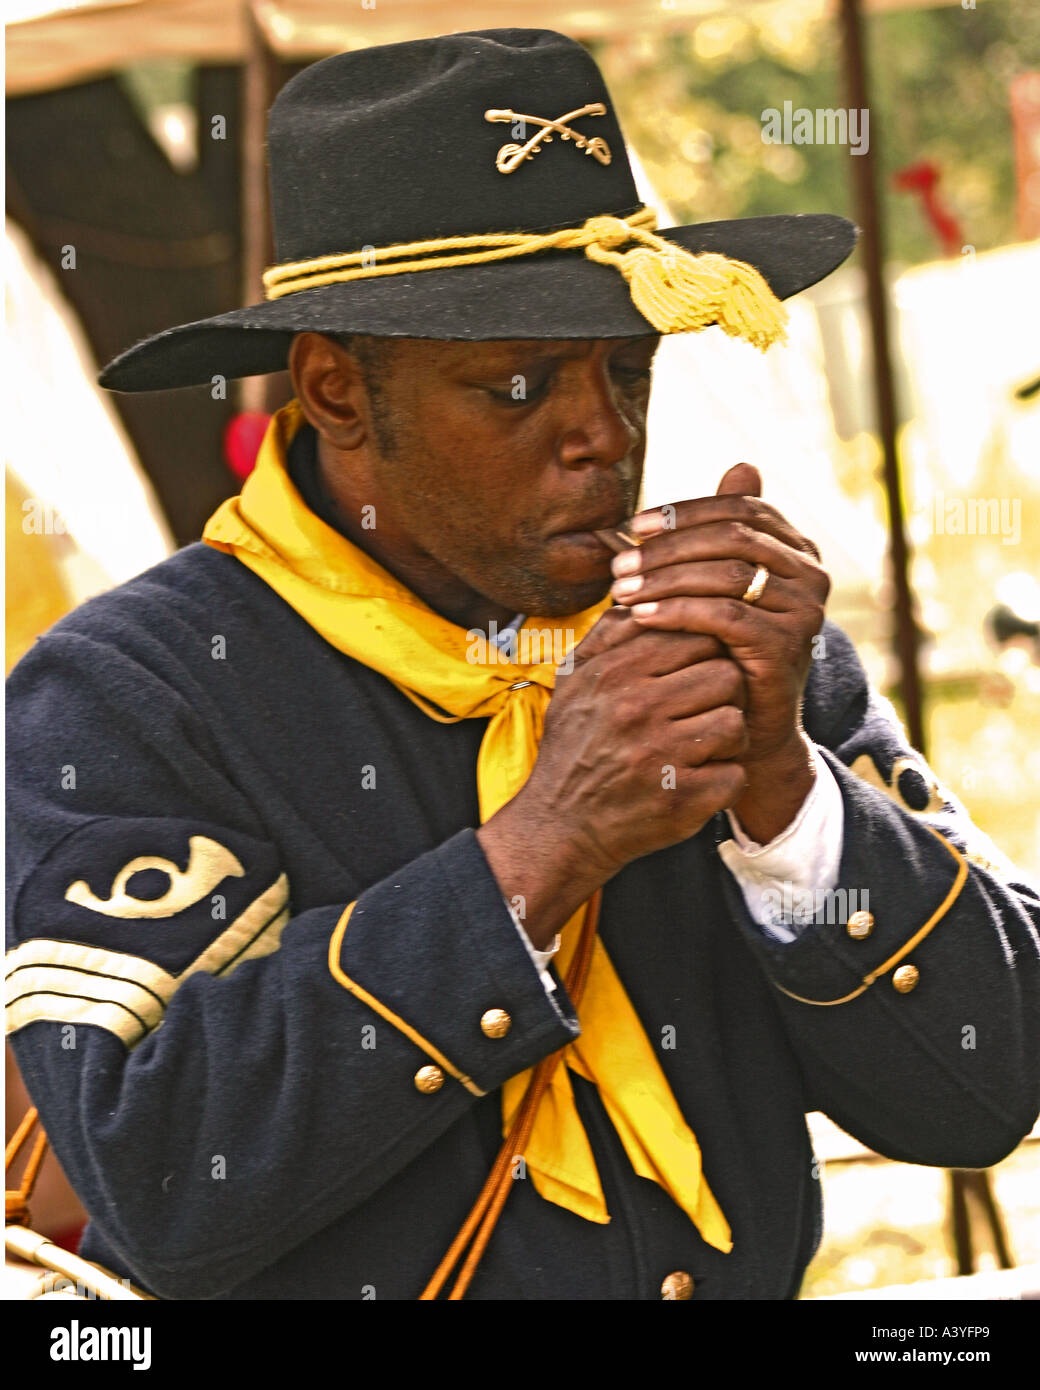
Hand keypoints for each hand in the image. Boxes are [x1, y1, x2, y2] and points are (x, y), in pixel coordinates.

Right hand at [478, 609, 749, 945]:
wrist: (559, 826)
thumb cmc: (574, 746)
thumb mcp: (574, 682)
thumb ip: (608, 634)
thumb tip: (642, 587)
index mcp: (614, 673)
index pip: (693, 633)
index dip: (705, 648)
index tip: (696, 669)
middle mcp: (637, 710)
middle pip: (725, 673)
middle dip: (722, 690)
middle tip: (704, 708)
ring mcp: (662, 756)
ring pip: (736, 721)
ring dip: (728, 734)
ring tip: (702, 743)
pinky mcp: (683, 800)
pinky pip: (735, 773)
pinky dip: (724, 778)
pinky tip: (698, 779)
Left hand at [609, 463, 829, 769]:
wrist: (750, 722)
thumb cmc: (726, 647)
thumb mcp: (722, 585)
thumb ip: (726, 531)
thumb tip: (745, 461)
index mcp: (798, 549)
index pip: (741, 509)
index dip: (686, 512)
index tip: (635, 527)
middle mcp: (811, 573)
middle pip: (732, 537)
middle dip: (668, 548)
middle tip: (619, 564)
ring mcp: (805, 609)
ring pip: (726, 574)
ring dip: (664, 578)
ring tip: (620, 590)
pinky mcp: (788, 644)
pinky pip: (723, 615)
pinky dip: (675, 612)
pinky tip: (639, 617)